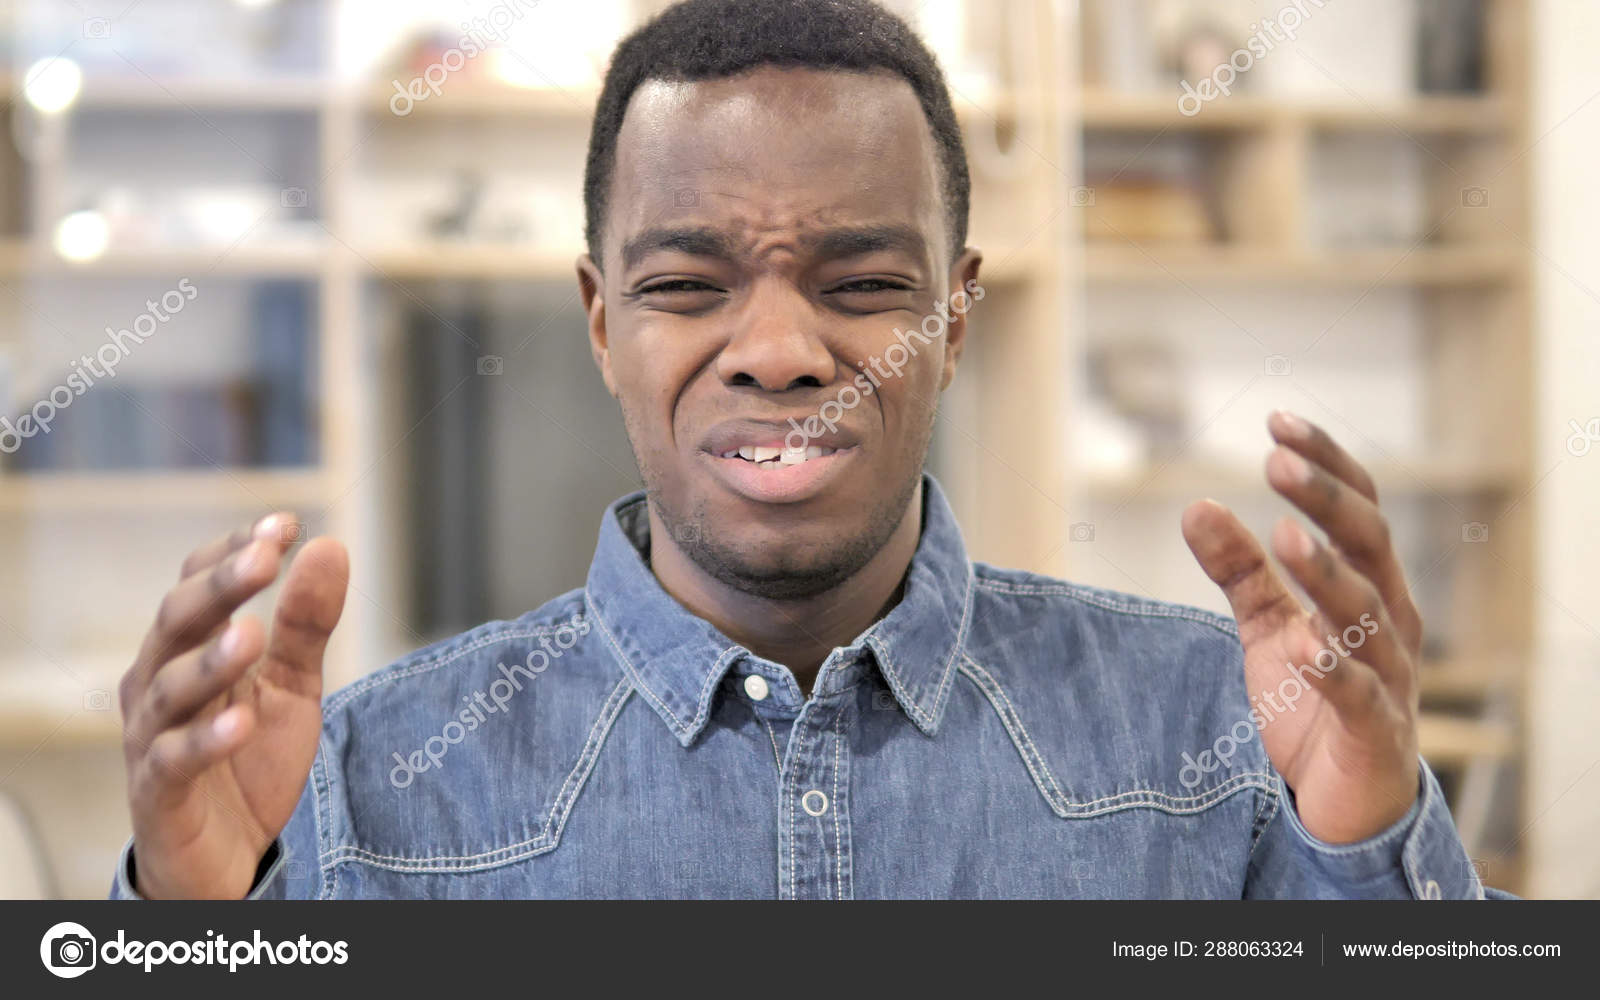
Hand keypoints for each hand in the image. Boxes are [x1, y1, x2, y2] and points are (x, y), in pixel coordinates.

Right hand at [119, 513, 347, 897]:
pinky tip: (242, 721)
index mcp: (188, 648)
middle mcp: (159, 682)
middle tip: (266, 557)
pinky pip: (174, 762)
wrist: (223, 855)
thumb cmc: (248, 757)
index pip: (198, 583)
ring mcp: (152, 737)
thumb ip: (307, 623)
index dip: (235, 551)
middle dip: (222, 586)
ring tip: (252, 634)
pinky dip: (206, 740)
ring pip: (170, 688)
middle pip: (178, 621)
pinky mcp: (159, 794)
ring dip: (211, 659)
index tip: (285, 522)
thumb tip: (329, 545)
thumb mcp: (293, 686)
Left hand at [1182, 412, 1422, 843]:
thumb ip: (1238, 570)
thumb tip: (1196, 504)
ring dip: (1326, 575)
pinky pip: (1358, 695)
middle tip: (1276, 464)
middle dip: (1326, 502)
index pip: (1358, 508)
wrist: (1348, 802)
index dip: (1325, 464)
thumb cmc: (1312, 702)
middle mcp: (1390, 621)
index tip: (1277, 421)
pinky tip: (1305, 644)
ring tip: (1285, 536)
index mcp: (1369, 587)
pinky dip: (1334, 669)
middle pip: (1370, 545)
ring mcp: (1389, 676)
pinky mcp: (1373, 731)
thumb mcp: (1266, 627)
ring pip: (1367, 615)